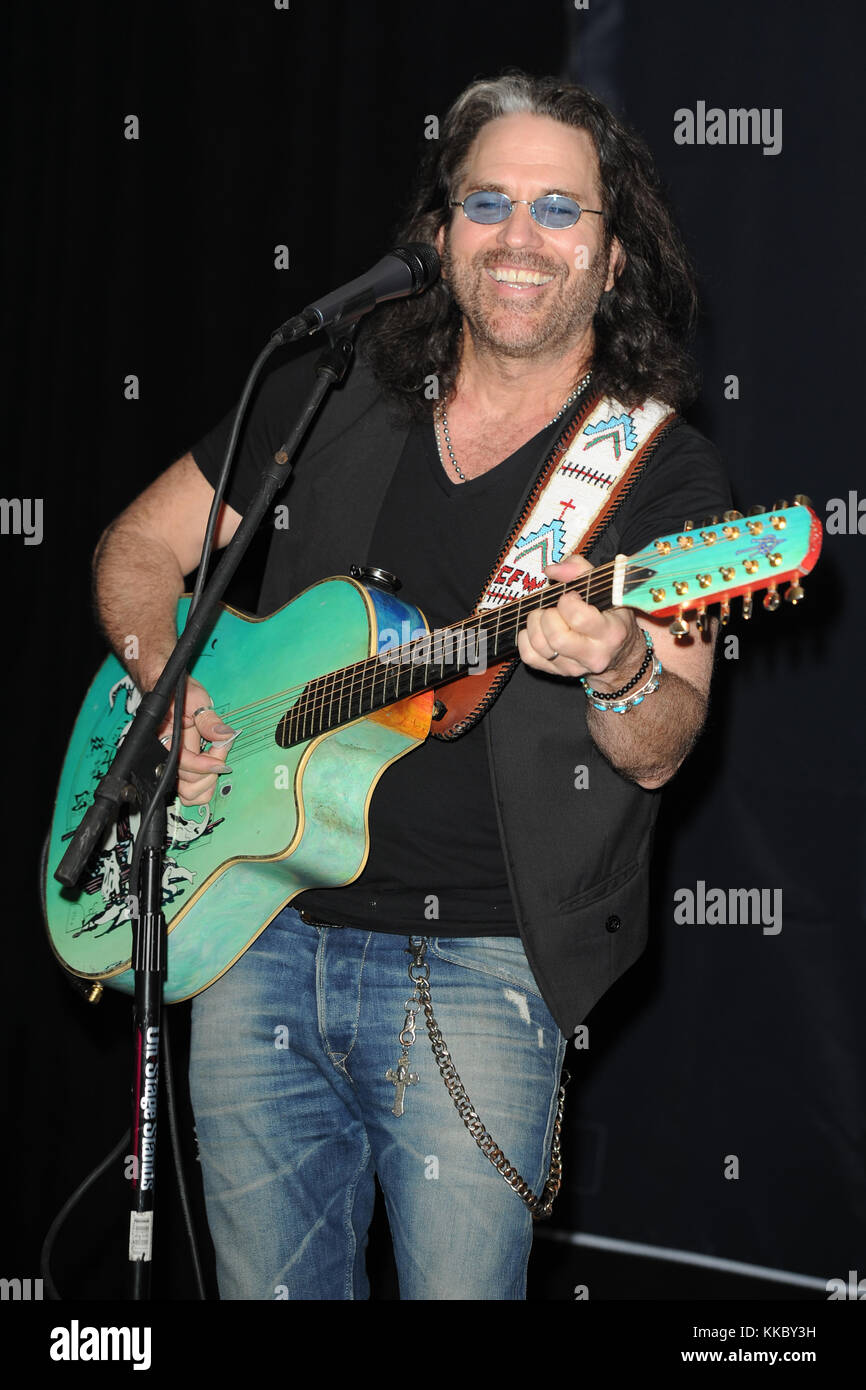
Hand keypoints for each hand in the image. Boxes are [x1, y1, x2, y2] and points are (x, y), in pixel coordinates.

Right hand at [155, 675, 237, 805]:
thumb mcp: (196, 700)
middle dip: (209, 772)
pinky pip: (190, 790)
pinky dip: (203, 787)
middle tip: (219, 752)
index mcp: (165, 741)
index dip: (206, 764)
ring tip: (216, 763)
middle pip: (187, 784)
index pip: (185, 764)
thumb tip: (225, 735)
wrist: (170, 691)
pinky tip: (212, 769)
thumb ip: (209, 721)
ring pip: (188, 794)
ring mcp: (174, 766)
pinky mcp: (182, 769)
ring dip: (206, 784)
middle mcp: (167, 758)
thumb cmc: (178, 693)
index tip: (221, 758)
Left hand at [517, 553, 644, 686]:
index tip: (571, 596)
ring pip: (540, 646)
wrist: (618, 655)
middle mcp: (594, 655)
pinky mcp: (557, 672)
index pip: (578, 618)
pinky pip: (529, 656)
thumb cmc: (611, 617)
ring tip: (544, 616)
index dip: (567, 602)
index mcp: (611, 633)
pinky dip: (525, 639)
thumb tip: (551, 570)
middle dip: (548, 615)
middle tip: (554, 608)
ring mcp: (574, 667)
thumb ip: (580, 570)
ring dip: (534, 624)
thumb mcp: (607, 590)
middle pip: (557, 637)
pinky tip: (537, 629)